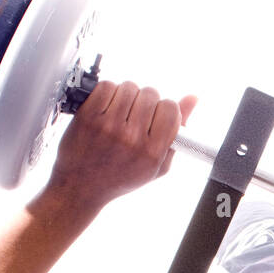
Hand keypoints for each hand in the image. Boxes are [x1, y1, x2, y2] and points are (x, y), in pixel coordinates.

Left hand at [46, 81, 196, 208]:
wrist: (81, 186)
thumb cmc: (120, 177)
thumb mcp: (156, 164)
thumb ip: (177, 133)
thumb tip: (192, 99)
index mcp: (152, 152)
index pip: (171, 109)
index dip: (166, 109)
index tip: (157, 117)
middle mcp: (132, 138)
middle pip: (150, 94)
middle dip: (146, 102)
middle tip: (136, 116)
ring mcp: (108, 126)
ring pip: (129, 87)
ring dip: (127, 95)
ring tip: (120, 113)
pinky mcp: (88, 116)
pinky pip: (107, 86)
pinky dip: (108, 92)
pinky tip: (107, 108)